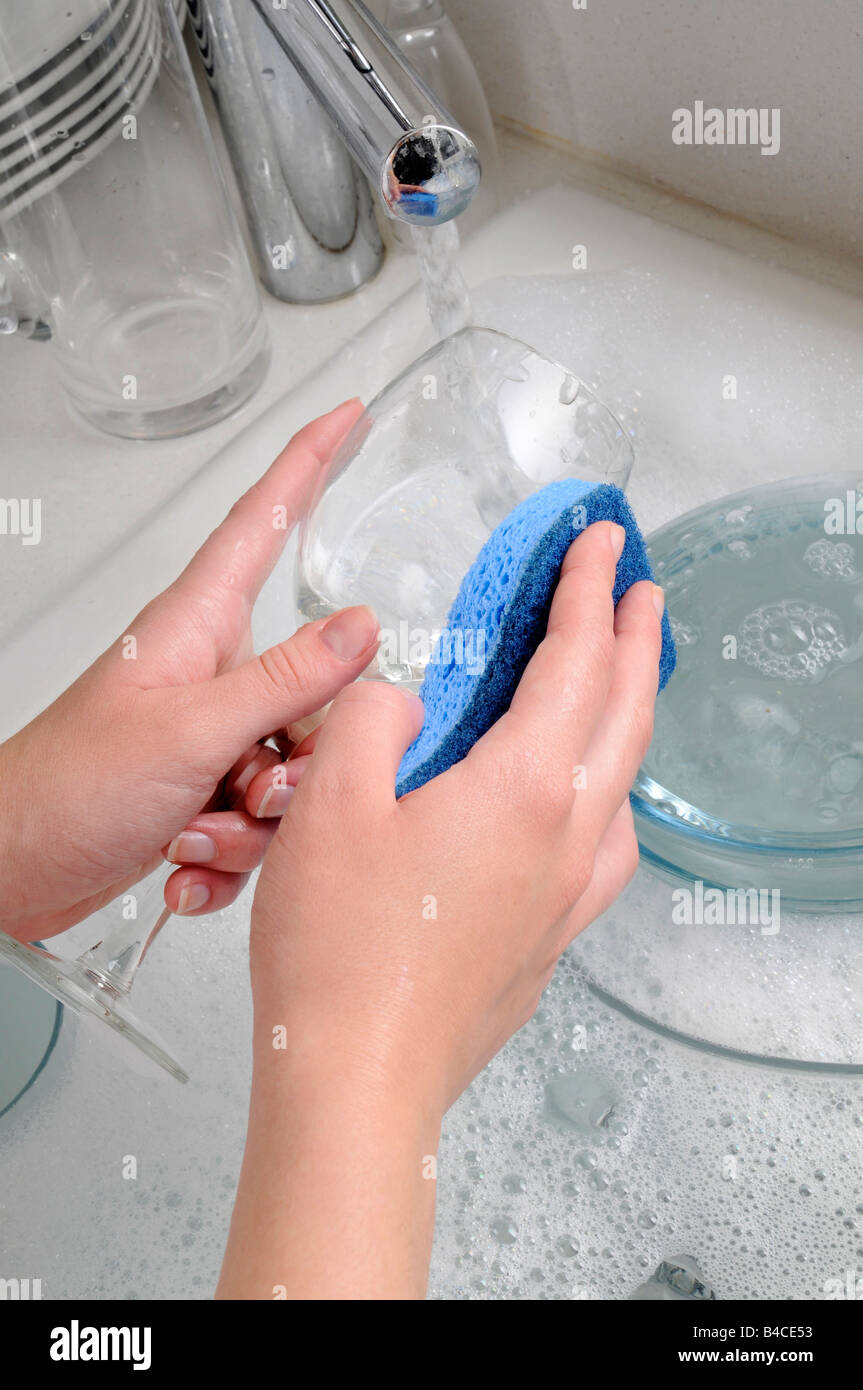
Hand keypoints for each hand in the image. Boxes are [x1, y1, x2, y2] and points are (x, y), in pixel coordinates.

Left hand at [0, 400, 378, 943]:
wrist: (11, 870)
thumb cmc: (68, 789)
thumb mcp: (190, 730)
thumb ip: (284, 679)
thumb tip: (362, 627)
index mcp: (198, 626)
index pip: (264, 518)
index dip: (309, 460)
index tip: (348, 414)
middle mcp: (210, 671)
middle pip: (316, 682)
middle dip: (299, 756)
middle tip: (253, 786)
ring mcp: (209, 731)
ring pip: (295, 762)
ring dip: (257, 820)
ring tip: (195, 823)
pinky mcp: (204, 786)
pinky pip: (264, 818)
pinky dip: (232, 854)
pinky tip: (185, 862)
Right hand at [219, 520, 664, 1298]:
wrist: (357, 1079)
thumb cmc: (341, 955)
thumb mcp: (328, 800)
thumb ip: (373, 719)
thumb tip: (405, 703)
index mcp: (520, 790)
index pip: (576, 662)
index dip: (590, 591)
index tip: (603, 545)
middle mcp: (564, 840)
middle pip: (624, 715)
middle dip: (635, 640)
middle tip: (639, 590)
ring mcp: (565, 896)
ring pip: (624, 781)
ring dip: (629, 716)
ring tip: (620, 683)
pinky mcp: (547, 938)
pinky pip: (605, 843)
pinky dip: (609, 792)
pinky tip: (583, 804)